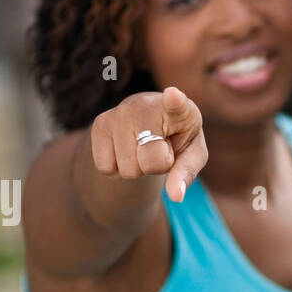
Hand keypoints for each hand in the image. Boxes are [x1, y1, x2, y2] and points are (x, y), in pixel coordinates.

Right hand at [91, 86, 206, 201]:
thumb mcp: (191, 155)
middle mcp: (146, 105)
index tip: (173, 95)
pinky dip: (117, 168)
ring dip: (137, 168)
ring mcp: (120, 112)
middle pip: (150, 162)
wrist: (149, 121)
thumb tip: (176, 196)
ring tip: (144, 148)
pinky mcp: (100, 123)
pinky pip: (105, 168)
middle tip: (159, 149)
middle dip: (156, 166)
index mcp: (180, 109)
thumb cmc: (177, 139)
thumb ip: (186, 173)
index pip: (176, 104)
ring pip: (127, 170)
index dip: (175, 101)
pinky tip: (126, 150)